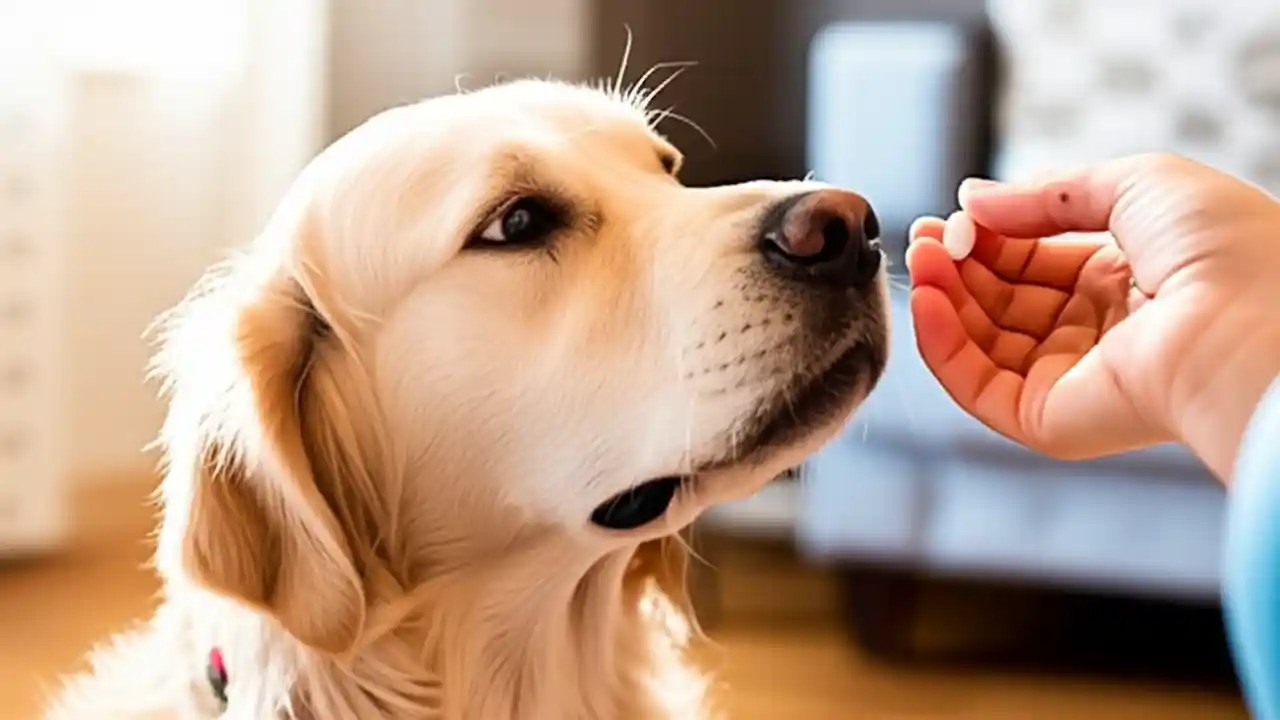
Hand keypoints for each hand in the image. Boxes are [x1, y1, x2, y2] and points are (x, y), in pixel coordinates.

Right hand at [907, 153, 1279, 479]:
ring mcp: (1073, 380)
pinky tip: (928, 302)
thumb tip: (972, 198)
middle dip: (959, 266)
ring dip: (943, 300)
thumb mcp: (1136, 183)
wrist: (1254, 322)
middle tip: (924, 237)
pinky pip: (979, 388)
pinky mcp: (1052, 420)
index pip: (1035, 261)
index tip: (952, 216)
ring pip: (984, 344)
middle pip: (1003, 302)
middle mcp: (1098, 333)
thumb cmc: (1228, 251)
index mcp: (1128, 281)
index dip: (990, 237)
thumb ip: (1046, 192)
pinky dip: (943, 347)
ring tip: (921, 261)